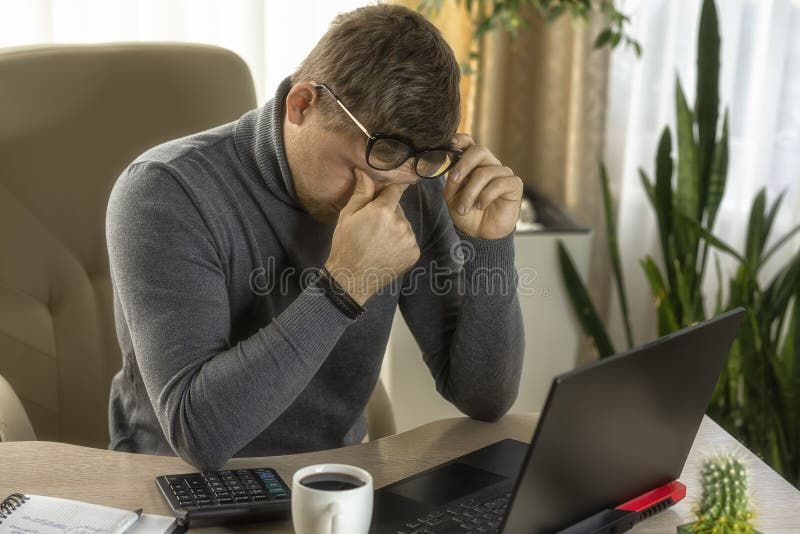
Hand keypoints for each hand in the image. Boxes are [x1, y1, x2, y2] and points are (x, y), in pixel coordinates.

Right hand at [325, 169, 420, 305]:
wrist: (352, 279)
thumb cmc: (346, 245)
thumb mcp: (348, 216)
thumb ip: (361, 192)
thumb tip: (364, 171)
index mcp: (384, 211)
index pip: (396, 189)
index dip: (389, 190)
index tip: (386, 193)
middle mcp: (401, 223)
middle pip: (398, 208)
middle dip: (388, 212)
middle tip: (372, 225)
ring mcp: (410, 240)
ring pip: (404, 224)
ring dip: (395, 228)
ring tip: (378, 240)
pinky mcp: (414, 253)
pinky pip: (409, 240)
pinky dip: (400, 242)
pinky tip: (386, 249)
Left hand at [445, 134, 522, 239]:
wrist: (480, 233)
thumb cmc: (467, 212)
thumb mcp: (452, 196)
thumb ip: (453, 179)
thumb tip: (452, 165)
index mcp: (473, 164)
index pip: (469, 144)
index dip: (461, 140)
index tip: (451, 143)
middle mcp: (489, 165)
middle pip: (479, 151)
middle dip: (464, 164)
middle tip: (454, 180)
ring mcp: (503, 174)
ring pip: (485, 173)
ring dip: (470, 192)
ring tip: (464, 208)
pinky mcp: (514, 185)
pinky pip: (499, 184)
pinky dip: (486, 196)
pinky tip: (481, 205)